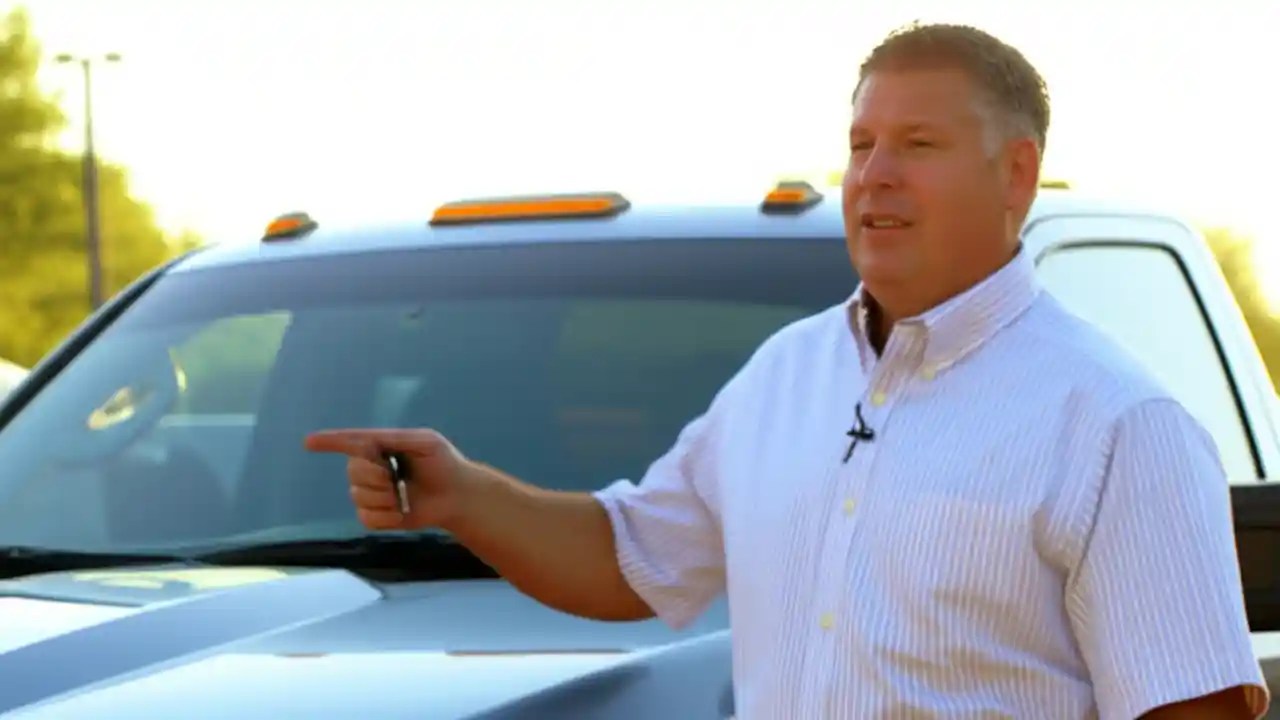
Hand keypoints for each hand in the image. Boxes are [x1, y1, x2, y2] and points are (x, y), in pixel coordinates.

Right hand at [303, 428, 473, 530]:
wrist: (458, 496)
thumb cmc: (444, 463)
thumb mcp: (425, 442)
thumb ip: (394, 438)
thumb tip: (364, 441)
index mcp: (381, 447)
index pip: (350, 442)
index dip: (329, 442)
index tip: (309, 442)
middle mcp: (372, 469)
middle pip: (352, 470)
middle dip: (373, 474)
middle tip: (395, 475)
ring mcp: (373, 494)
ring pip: (357, 495)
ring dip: (382, 497)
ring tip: (403, 495)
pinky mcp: (378, 516)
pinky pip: (366, 518)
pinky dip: (386, 517)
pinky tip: (402, 513)